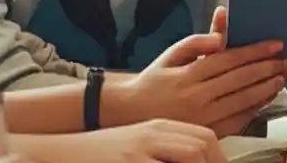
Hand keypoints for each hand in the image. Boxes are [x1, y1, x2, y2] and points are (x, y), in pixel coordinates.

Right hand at [24, 120, 223, 162]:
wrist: (65, 152)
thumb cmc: (105, 154)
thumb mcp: (139, 145)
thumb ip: (167, 150)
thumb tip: (200, 159)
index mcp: (160, 127)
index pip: (205, 137)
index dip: (221, 158)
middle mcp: (153, 133)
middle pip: (202, 145)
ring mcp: (141, 148)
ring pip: (190, 155)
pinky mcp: (130, 161)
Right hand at [109, 7, 286, 136]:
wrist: (133, 111)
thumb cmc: (155, 79)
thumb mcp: (173, 53)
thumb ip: (199, 40)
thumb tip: (221, 25)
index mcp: (190, 73)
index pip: (231, 59)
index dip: (257, 51)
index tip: (277, 45)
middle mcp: (198, 96)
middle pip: (243, 79)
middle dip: (271, 68)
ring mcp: (205, 117)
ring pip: (244, 101)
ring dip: (268, 88)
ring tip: (283, 77)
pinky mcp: (209, 132)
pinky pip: (239, 119)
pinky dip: (256, 107)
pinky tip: (266, 97)